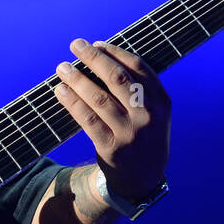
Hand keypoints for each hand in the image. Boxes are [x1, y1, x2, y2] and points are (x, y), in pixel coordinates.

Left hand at [54, 38, 170, 201]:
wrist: (142, 180)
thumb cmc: (143, 137)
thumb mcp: (154, 114)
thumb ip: (139, 89)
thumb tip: (104, 57)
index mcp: (161, 102)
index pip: (138, 68)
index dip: (115, 52)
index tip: (97, 43)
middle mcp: (148, 116)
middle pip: (116, 78)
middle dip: (93, 58)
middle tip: (75, 44)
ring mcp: (130, 133)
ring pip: (98, 98)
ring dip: (77, 79)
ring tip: (62, 68)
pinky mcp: (112, 148)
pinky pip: (87, 119)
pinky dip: (72, 102)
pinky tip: (61, 91)